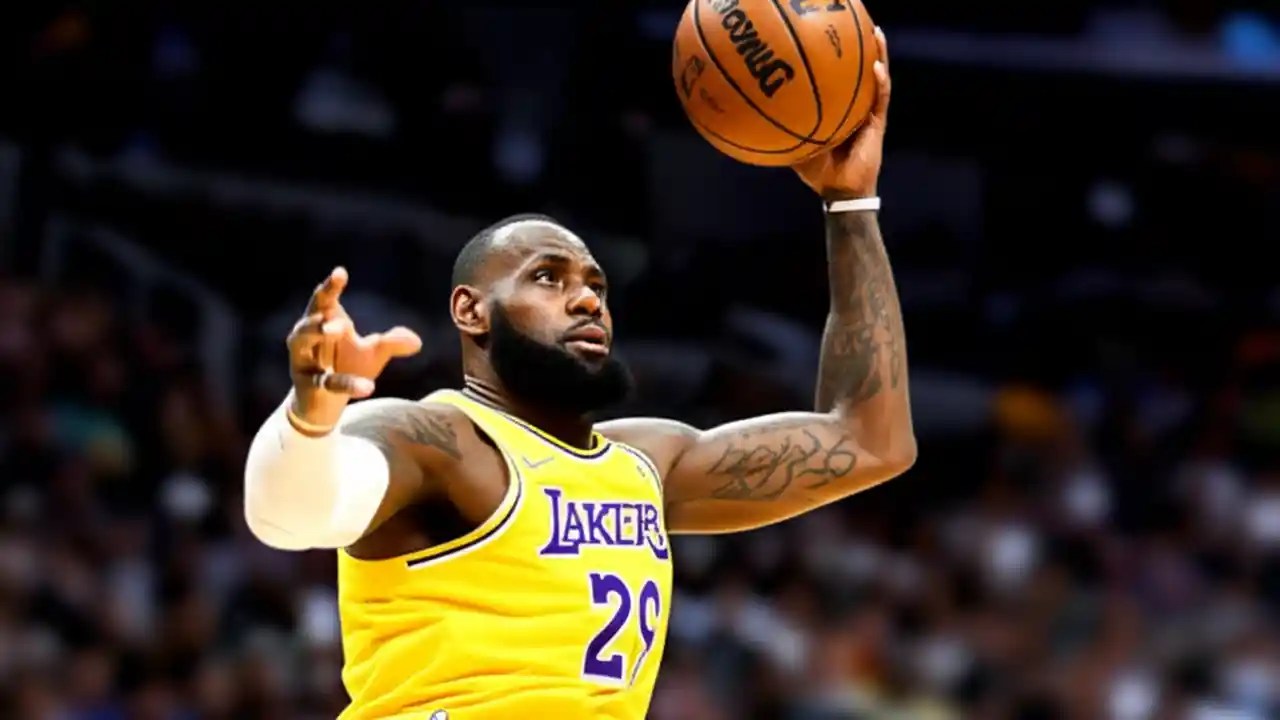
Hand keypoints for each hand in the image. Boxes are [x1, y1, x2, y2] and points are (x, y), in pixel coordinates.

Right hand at [286, 267, 422, 430]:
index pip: (324, 299)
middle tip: (340, 316)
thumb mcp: (372, 354)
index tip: (341, 272)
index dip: (331, 286)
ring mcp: (301, 359)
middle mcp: (307, 336)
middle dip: (321, 313)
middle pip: (308, 317)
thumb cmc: (346, 367)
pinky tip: (369, 387)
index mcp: (324, 321)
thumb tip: (417, 341)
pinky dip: (347, 383)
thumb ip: (392, 344)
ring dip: (316, 333)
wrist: (324, 403)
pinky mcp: (305, 384)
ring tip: (336, 329)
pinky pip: (325, 382)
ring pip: (301, 342)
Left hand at [794, 26, 890, 199]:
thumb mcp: (793, 145)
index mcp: (834, 109)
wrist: (839, 190)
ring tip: (875, 33)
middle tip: (854, 23)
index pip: (834, 79)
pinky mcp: (878, 122)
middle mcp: (852, 106)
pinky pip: (881, 97)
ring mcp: (867, 112)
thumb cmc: (816, 170)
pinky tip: (877, 65)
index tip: (824, 35)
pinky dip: (881, 81)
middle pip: (856, 71)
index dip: (832, 58)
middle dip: (857, 47)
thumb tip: (756, 111)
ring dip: (878, 55)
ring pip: (875, 77)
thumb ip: (781, 128)